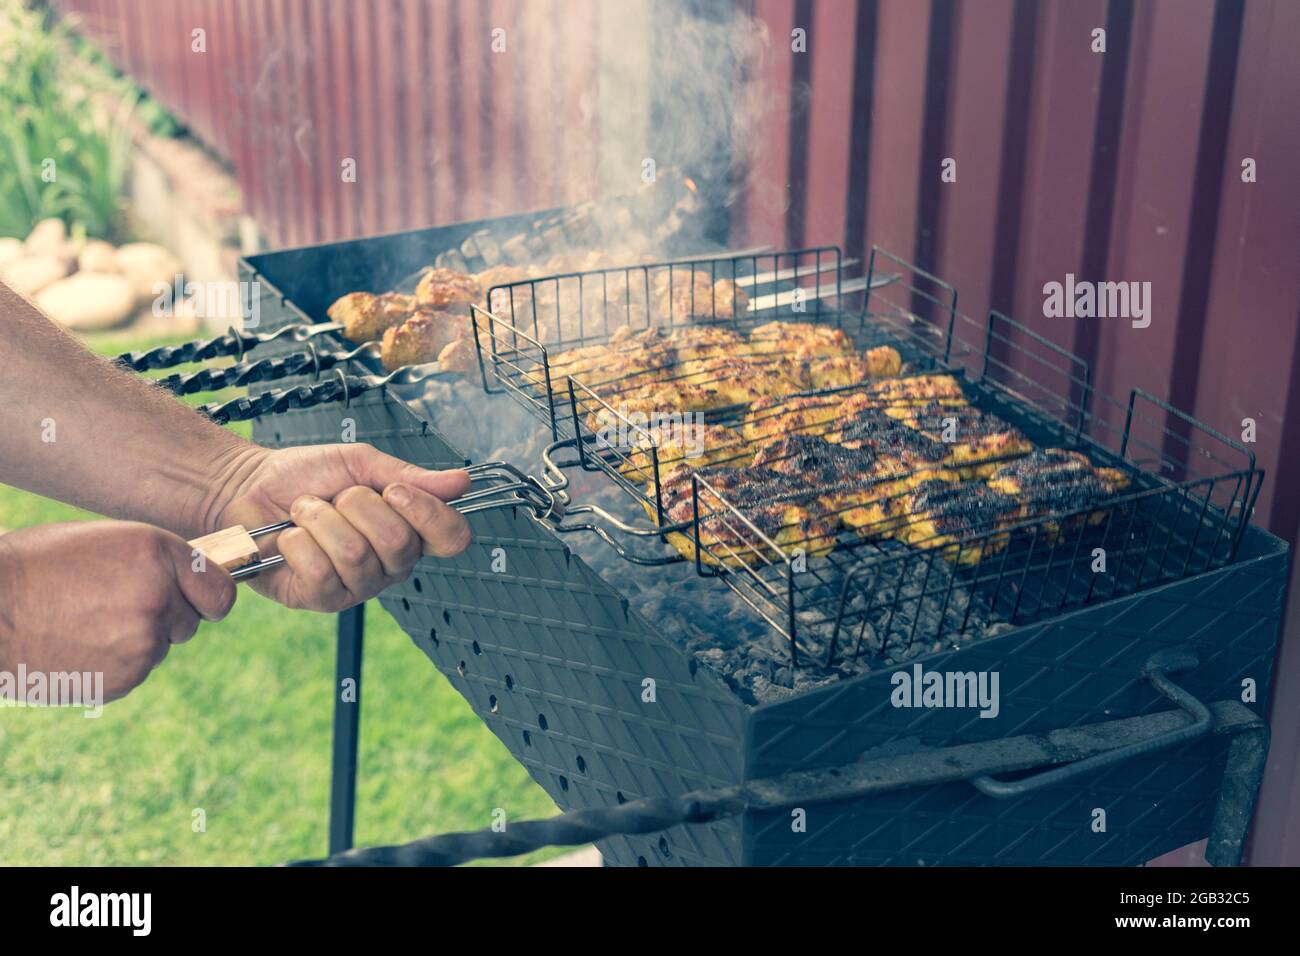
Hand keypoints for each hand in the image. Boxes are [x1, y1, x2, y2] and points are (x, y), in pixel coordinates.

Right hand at [0, 521, 235, 701]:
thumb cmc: (37, 566)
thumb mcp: (105, 542)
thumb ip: (155, 563)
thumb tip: (189, 586)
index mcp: (156, 553)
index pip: (220, 589)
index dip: (208, 596)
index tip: (199, 601)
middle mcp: (159, 596)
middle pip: (189, 620)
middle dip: (165, 616)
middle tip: (114, 606)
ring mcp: (143, 641)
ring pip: (160, 647)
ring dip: (136, 639)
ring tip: (84, 622)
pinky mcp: (124, 677)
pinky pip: (134, 670)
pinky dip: (114, 663)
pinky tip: (76, 645)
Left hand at [207, 444, 471, 611]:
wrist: (247, 486)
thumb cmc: (306, 475)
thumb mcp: (360, 463)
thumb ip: (409, 475)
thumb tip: (462, 481)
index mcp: (410, 530)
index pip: (452, 537)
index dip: (429, 514)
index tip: (394, 490)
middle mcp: (391, 565)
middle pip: (400, 544)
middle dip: (358, 507)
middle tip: (336, 497)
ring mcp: (357, 586)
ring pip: (356, 556)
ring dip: (321, 520)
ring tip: (305, 512)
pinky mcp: (320, 599)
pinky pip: (322, 573)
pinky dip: (298, 543)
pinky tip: (289, 538)